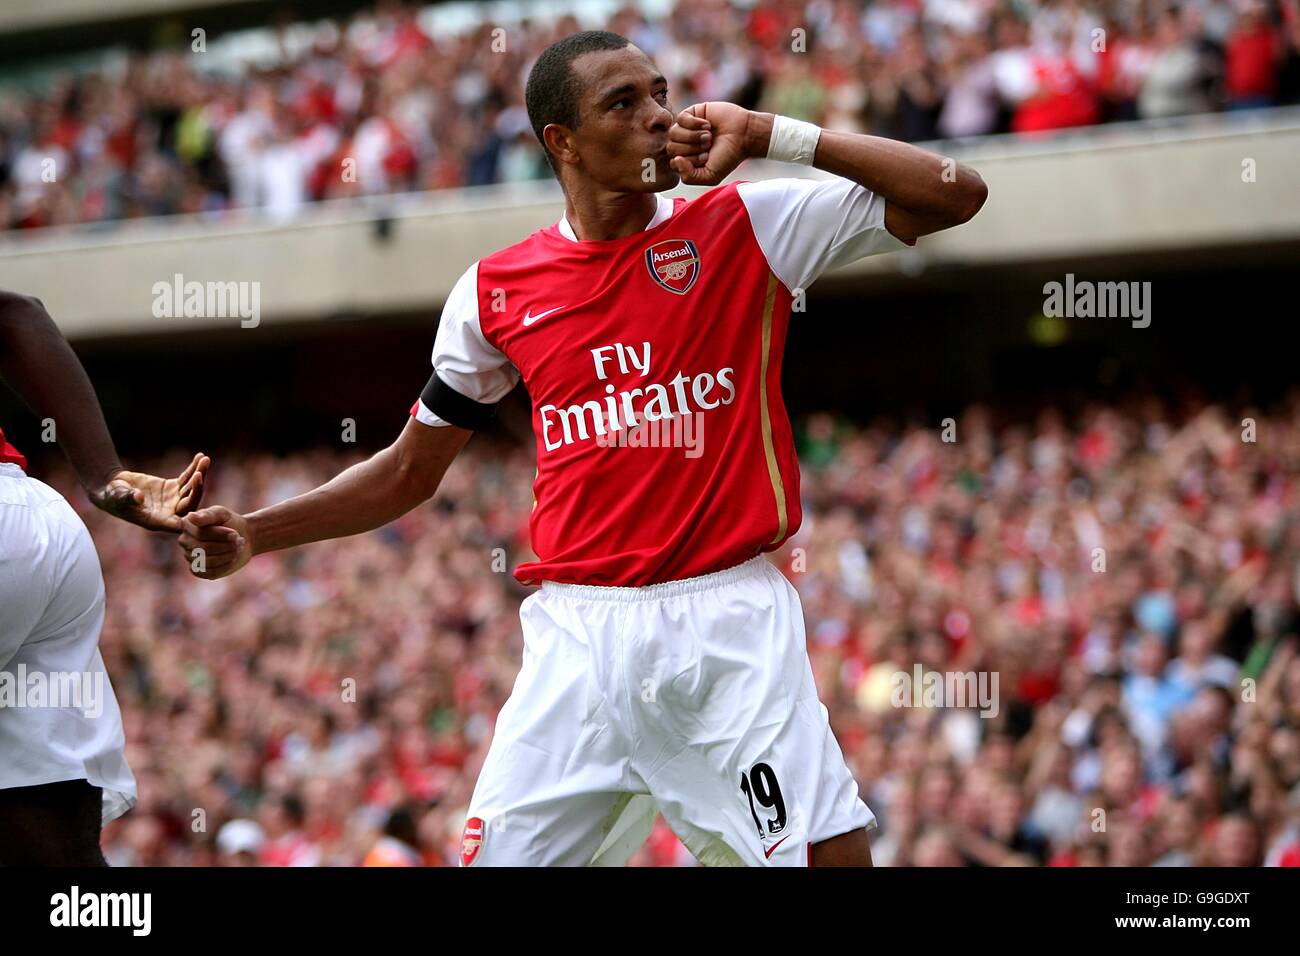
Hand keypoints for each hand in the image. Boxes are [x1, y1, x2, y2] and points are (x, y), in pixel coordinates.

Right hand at [90, 453, 208, 532]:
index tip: (196, 501)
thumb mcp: (117, 498)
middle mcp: (170, 513)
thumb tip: (139, 498)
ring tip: (205, 459)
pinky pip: (187, 478)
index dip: (191, 516)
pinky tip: (200, 456)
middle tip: (200, 473)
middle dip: (197, 489)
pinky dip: (193, 468)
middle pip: (191, 504)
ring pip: (192, 489)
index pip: (180, 523)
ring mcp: (173, 500)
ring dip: (199, 474)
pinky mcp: (173, 488)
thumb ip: (128, 499)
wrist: (110, 487)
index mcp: (158, 521)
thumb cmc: (110, 497)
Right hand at [179, 505, 252, 579]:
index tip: (235, 533)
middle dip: (227, 546)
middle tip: (238, 541)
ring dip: (228, 555)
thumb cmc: (230, 522)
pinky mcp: (198, 570)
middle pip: (205, 549)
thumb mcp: (222, 514)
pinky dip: (225, 566)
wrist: (241, 537)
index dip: (221, 535)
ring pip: (207, 562)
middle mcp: (184, 541)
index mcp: (186, 524)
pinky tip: (232, 558)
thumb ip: (208, 515)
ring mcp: (189, 556)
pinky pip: (210, 572)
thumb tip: (191, 517)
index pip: (201, 534)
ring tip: (236, 548)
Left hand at [667, 103, 767, 186]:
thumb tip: (675, 160)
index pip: (673, 163)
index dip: (689, 162)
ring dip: (693, 136)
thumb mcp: (710, 176)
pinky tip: (707, 125)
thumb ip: (689, 177)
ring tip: (708, 136)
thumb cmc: (728, 156)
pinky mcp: (690, 113)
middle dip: (692, 149)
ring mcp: (685, 128)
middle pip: (671, 148)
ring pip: (673, 133)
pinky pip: (681, 119)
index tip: (706, 159)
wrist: (744, 135)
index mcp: (685, 160)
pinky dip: (695, 124)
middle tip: (709, 146)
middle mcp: (683, 144)